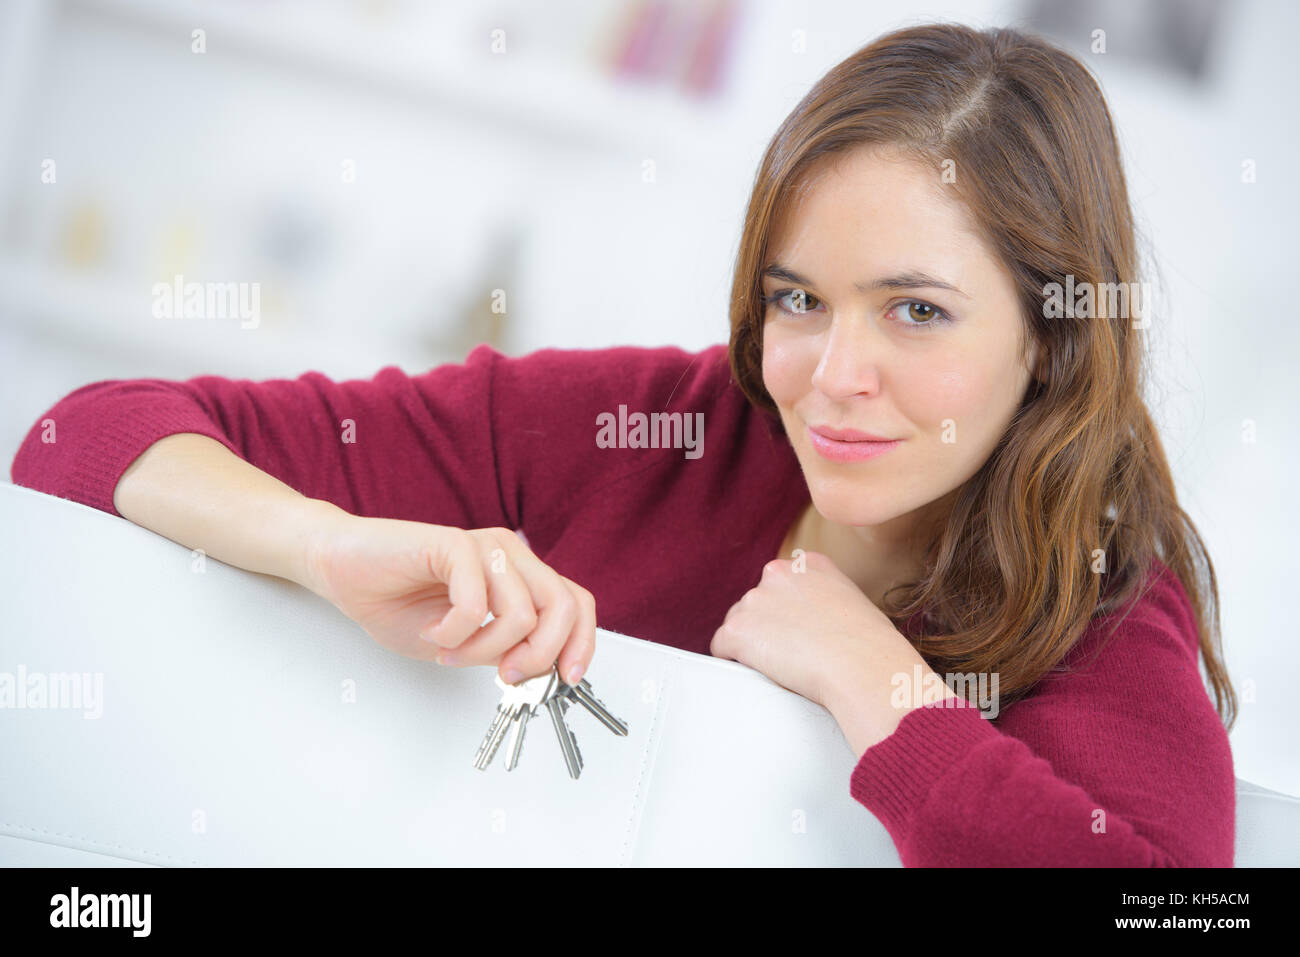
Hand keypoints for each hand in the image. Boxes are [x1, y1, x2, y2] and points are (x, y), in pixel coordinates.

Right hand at [302, 514, 595, 685]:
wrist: (343, 570)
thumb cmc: (395, 601)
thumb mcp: (465, 643)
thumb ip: (504, 650)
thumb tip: (539, 674)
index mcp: (520, 575)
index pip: (576, 603)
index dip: (581, 643)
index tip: (566, 679)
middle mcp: (511, 555)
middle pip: (563, 607)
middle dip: (539, 656)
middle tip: (505, 676)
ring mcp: (486, 546)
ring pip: (522, 614)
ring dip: (484, 650)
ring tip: (449, 651)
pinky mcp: (456, 544)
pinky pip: (476, 606)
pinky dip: (454, 633)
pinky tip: (434, 631)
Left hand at [710, 550, 952, 749]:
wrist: (862, 667)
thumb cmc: (871, 648)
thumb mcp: (854, 604)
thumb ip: (826, 600)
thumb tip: (814, 623)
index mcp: (809, 564)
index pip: (780, 584)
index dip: (787, 613)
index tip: (801, 633)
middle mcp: (778, 573)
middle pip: (756, 603)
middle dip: (767, 627)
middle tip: (794, 654)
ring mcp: (756, 598)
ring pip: (738, 624)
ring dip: (752, 644)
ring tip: (785, 666)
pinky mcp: (738, 628)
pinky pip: (721, 647)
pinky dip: (733, 662)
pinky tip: (758, 672)